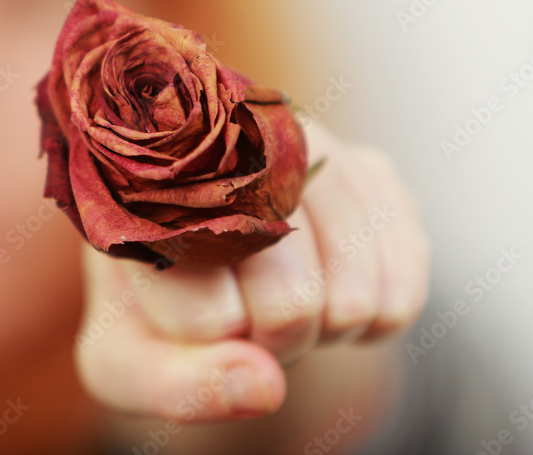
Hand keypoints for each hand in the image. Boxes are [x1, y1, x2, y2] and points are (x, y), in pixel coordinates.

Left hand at [74, 121, 429, 420]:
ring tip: (282, 298)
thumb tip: (265, 385)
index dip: (207, 342)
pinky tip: (330, 290)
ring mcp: (308, 150)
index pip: (203, 314)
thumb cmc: (156, 311)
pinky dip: (372, 319)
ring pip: (353, 297)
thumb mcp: (130, 362)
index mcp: (145, 189)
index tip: (190, 311)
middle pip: (289, 304)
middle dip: (271, 340)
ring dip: (323, 330)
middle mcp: (230, 147)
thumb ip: (177, 386)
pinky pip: (402, 287)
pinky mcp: (370, 171)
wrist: (205, 261)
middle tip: (246, 310)